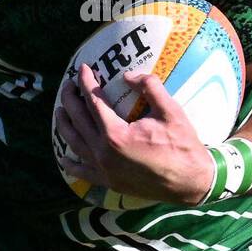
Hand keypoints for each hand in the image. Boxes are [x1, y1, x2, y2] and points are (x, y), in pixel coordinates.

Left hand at [55, 64, 215, 205]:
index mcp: (116, 134)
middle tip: (69, 84)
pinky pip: (82, 173)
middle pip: (78, 120)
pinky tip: (63, 155)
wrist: (191, 182)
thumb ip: (149, 87)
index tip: (82, 68)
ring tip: (61, 111)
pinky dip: (70, 163)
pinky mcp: (109, 182)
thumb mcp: (170, 110)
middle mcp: (104, 153)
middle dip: (71, 99)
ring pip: (75, 144)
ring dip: (65, 125)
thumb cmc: (182, 145)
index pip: (94, 102)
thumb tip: (128, 75)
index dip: (86, 82)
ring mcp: (104, 170)